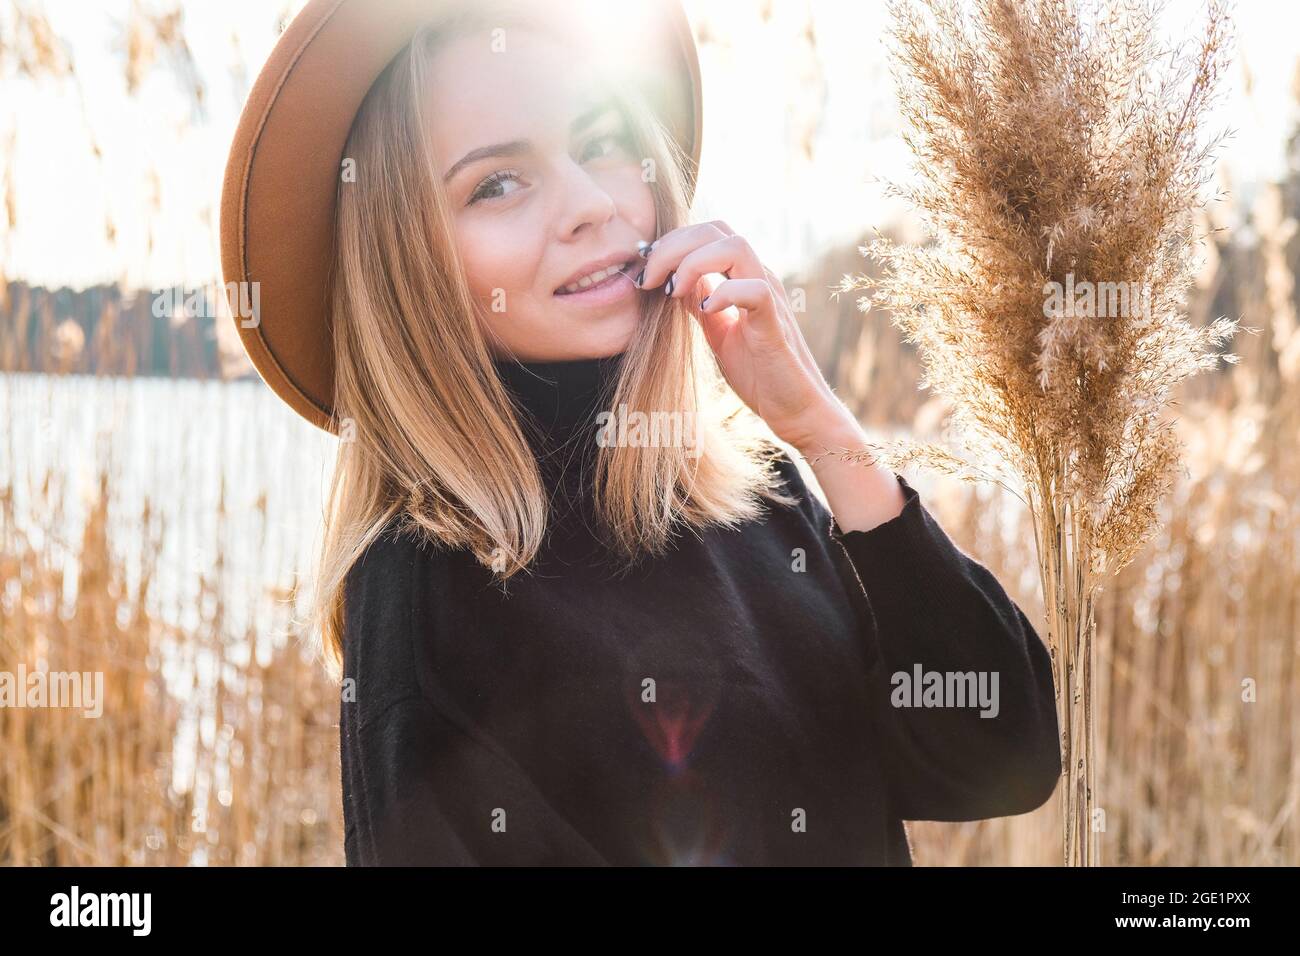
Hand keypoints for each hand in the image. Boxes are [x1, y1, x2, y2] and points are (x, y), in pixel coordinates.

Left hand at [635, 220, 853, 454]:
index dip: (671, 242)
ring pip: (736, 246)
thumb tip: (671, 284)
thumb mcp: (717, 333)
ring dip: (693, 263)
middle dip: (672, 247)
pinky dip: (724, 294)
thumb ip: (699, 305)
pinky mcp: (775, 325)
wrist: (795, 409)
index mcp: (744, 277)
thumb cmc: (759, 373)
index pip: (708, 233)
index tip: (645, 270)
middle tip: (648, 280)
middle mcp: (759, 278)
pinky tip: (705, 313)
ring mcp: (770, 298)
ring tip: (672, 293)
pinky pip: (756, 290)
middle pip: (716, 230)